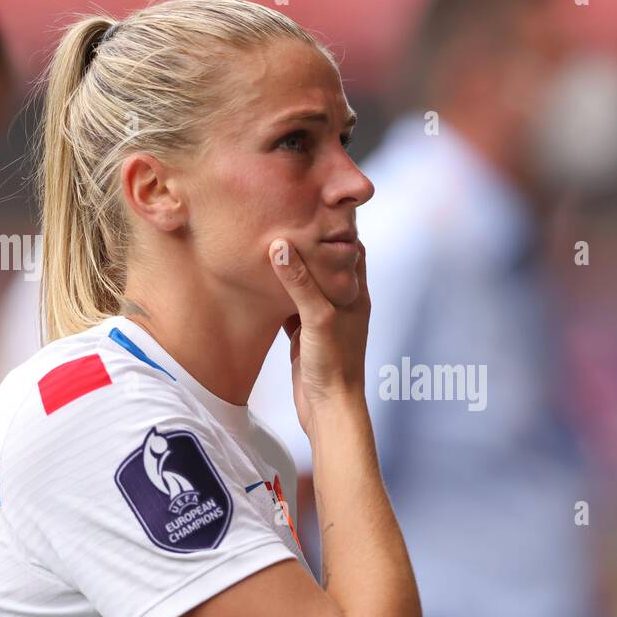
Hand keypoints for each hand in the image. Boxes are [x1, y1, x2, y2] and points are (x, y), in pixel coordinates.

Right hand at [267, 238, 369, 440]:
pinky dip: (279, 293)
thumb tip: (281, 245)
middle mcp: (343, 304)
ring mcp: (324, 320)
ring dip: (292, 268)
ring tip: (269, 241)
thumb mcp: (317, 318)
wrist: (329, 410)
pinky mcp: (306, 335)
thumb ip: (300, 283)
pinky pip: (291, 306)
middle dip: (310, 244)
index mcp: (356, 295)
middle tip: (285, 219)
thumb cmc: (334, 366)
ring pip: (307, 285)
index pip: (352, 250)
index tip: (315, 206)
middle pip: (327, 264)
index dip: (338, 228)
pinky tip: (260, 282)